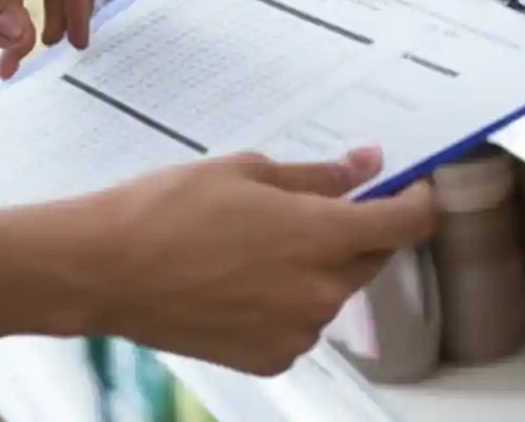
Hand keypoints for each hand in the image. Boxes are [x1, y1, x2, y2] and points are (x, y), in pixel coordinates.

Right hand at [74, 149, 436, 375]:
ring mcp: (297, 331)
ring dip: (313, 269)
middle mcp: (321, 291)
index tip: (412, 188)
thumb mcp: (245, 173)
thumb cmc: (165, 211)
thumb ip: (318, 175)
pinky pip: (298, 324)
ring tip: (250, 247)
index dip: (420, 201)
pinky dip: (283, 303)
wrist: (105, 269)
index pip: (407, 223)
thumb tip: (366, 166)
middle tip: (305, 210)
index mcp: (322, 235)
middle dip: (354, 231)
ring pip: (331, 293)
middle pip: (371, 258)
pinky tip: (237, 281)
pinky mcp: (271, 357)